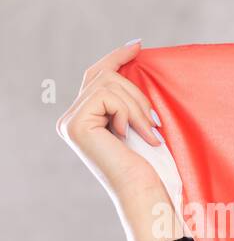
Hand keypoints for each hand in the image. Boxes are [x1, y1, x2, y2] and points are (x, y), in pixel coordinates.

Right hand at [56, 39, 181, 240]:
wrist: (147, 195)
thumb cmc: (152, 169)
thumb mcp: (141, 126)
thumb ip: (129, 101)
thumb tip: (134, 66)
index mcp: (86, 118)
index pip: (97, 76)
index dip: (116, 57)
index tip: (138, 45)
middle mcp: (71, 118)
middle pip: (104, 75)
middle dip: (137, 94)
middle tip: (156, 123)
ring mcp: (70, 122)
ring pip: (109, 84)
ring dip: (138, 107)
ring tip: (150, 134)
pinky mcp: (75, 125)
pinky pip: (108, 97)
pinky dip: (129, 113)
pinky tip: (135, 136)